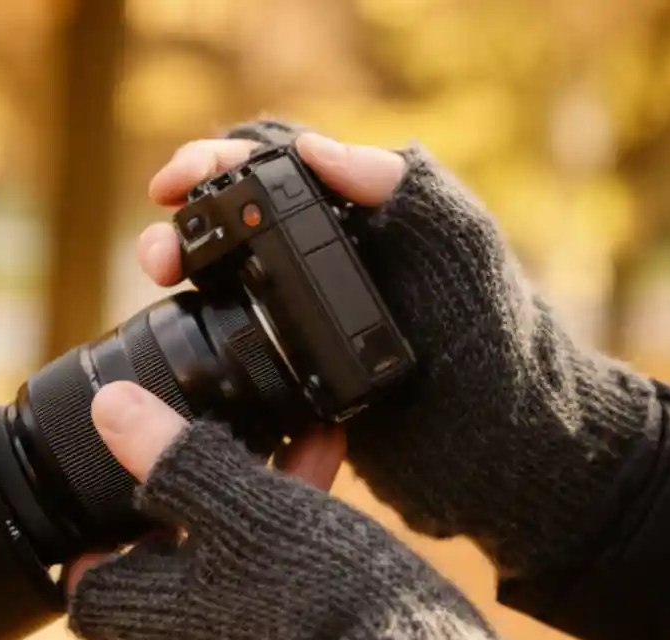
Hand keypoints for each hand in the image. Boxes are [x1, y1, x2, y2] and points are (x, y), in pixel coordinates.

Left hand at [64, 381, 540, 639]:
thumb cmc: (312, 599)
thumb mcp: (238, 509)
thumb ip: (175, 459)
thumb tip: (110, 407)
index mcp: (149, 621)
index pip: (86, 582)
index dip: (92, 530)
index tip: (109, 482)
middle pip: (159, 562)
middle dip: (187, 494)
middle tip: (206, 443)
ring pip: (225, 560)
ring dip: (248, 495)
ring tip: (286, 434)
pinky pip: (273, 577)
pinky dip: (287, 523)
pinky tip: (324, 457)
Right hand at [131, 120, 655, 583]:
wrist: (510, 461)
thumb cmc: (501, 351)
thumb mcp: (463, 258)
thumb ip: (410, 194)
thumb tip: (319, 148)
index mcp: (371, 215)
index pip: (279, 161)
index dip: (216, 161)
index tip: (170, 185)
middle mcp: (339, 258)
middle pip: (240, 216)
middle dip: (186, 220)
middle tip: (159, 258)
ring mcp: (318, 318)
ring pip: (231, 276)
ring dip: (186, 271)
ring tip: (161, 288)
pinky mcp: (305, 376)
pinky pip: (240, 339)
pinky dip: (203, 330)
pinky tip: (184, 339)